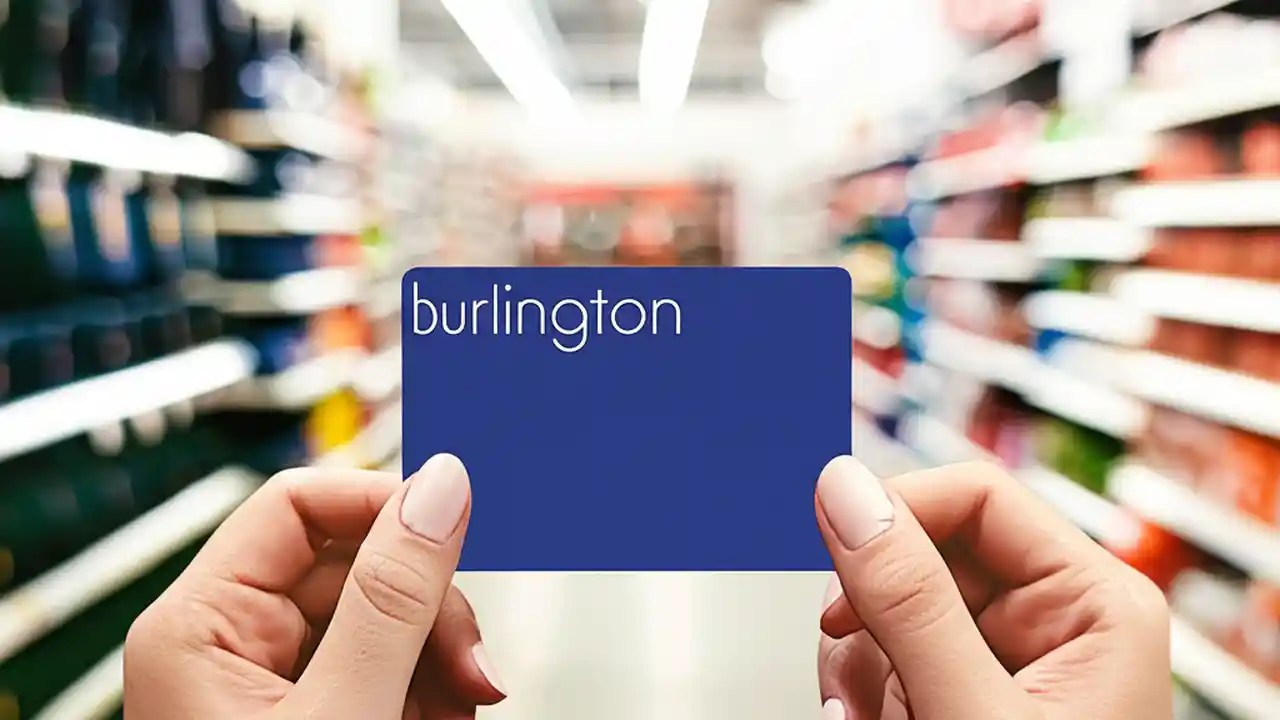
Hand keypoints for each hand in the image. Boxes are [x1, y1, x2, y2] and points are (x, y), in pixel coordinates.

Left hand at [124, 454, 505, 718]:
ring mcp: (272, 685)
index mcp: (199, 627)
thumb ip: (393, 600)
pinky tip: (445, 719)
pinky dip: (429, 692)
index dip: (384, 506)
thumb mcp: (346, 711)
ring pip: (385, 621)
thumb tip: (441, 486)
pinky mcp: (313, 714)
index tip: (455, 529)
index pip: (297, 503)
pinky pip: (386, 668)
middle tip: (473, 667)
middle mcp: (229, 646)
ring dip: (441, 662)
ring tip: (462, 708)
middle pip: (358, 568)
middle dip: (430, 616)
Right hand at [814, 458, 1170, 719]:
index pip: (977, 497)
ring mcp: (1002, 664)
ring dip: (857, 661)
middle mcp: (1052, 624)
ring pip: (888, 609)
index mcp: (1096, 605)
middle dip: (869, 612)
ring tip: (865, 717)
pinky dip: (861, 690)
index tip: (832, 539)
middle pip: (920, 555)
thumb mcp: (975, 712)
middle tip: (846, 651)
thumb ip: (911, 604)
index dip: (897, 510)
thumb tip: (846, 491)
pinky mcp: (961, 695)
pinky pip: (885, 658)